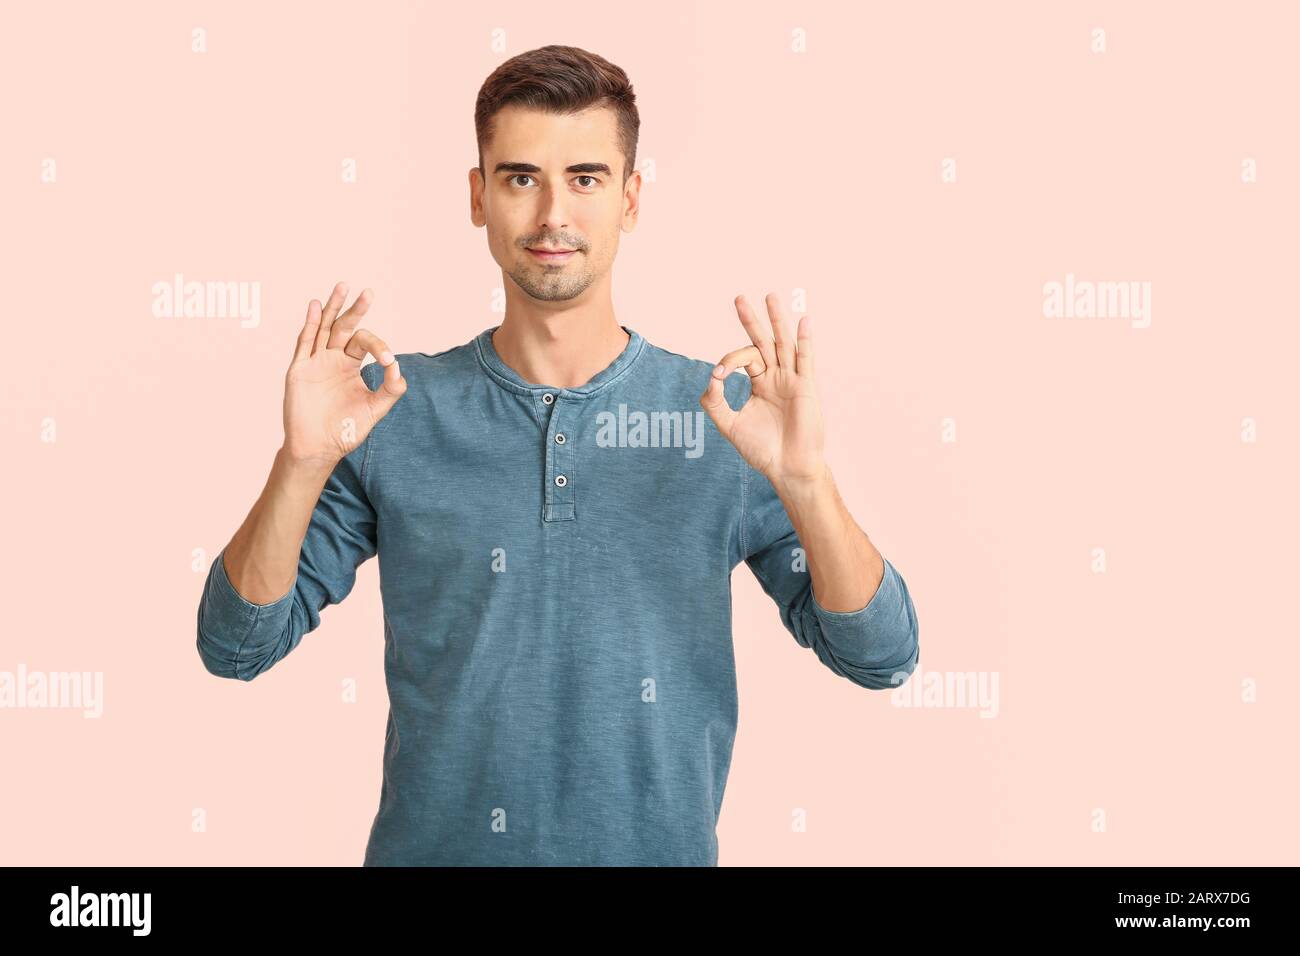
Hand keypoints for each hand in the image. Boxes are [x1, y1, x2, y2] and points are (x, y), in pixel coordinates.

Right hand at [281, 281, 406, 469]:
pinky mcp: (300, 370)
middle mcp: (333, 359)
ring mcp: (315, 362)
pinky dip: (310, 324)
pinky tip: (315, 306)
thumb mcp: (375, 409)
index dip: (379, 347)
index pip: (365, 344)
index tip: (388, 360)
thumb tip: (399, 369)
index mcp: (351, 366)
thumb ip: (390, 390)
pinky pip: (305, 343)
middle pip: (344, 327)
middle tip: (368, 292)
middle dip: (356, 310)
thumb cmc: (345, 430)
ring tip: (342, 286)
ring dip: (333, 307)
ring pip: (324, 328)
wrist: (319, 448)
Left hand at [699, 293, 825, 489]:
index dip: (728, 361)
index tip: (719, 376)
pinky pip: (806, 360)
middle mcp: (777, 377)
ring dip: (776, 320)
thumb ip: (715, 402)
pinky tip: (803, 321)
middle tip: (739, 298)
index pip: (743, 359)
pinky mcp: (806, 388)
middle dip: (751, 320)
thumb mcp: (729, 425)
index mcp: (760, 383)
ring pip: (783, 344)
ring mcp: (793, 380)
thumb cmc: (762, 450)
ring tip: (770, 296)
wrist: (787, 467)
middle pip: (763, 342)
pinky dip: (805, 340)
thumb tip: (712, 376)